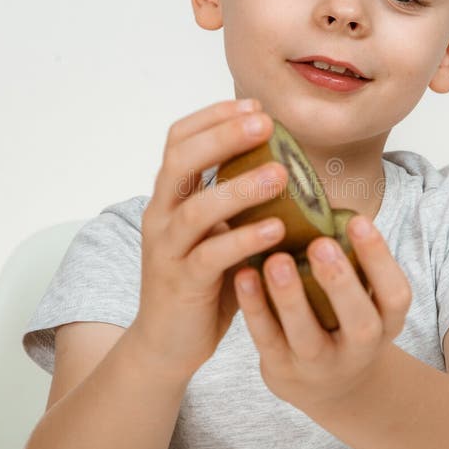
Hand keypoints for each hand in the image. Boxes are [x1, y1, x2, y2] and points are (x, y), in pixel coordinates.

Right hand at [131, 99, 287, 378]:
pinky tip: (278, 229)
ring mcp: (168, 249)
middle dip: (223, 136)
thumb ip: (235, 201)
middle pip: (180, 160)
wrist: (167, 343)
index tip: (254, 105)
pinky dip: (244, 238)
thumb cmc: (202, 282)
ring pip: (197, 208)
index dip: (213, 116)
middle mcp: (162, 215)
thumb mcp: (216, 232)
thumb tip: (286, 165)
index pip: (179, 139)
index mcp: (170, 196)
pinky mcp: (182, 282)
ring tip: (280, 174)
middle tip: (265, 124)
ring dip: (240, 187)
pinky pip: (211, 256)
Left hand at [234, 218, 411, 412]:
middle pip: (359, 323)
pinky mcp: (283, 370)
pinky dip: (255, 309)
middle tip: (320, 244)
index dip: (380, 259)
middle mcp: (359, 348)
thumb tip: (320, 192)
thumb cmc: (341, 320)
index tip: (358, 220)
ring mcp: (319, 364)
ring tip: (277, 261)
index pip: (395, 294)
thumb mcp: (362, 297)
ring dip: (291, 298)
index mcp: (385, 322)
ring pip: (307, 336)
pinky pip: (267, 339)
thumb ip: (350, 259)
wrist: (327, 386)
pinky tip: (243, 276)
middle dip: (340, 283)